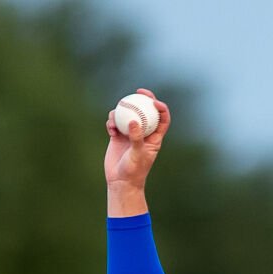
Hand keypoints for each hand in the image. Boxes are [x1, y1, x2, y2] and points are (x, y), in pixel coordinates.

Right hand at [105, 89, 170, 212]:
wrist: (120, 182)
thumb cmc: (134, 171)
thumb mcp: (137, 154)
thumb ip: (136, 138)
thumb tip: (133, 121)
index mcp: (154, 137)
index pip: (162, 119)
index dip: (161, 107)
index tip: (153, 101)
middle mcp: (143, 133)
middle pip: (145, 111)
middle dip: (143, 99)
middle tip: (137, 92)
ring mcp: (130, 134)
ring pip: (127, 115)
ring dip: (122, 111)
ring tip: (116, 117)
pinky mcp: (117, 137)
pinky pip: (115, 123)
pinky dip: (112, 122)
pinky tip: (110, 127)